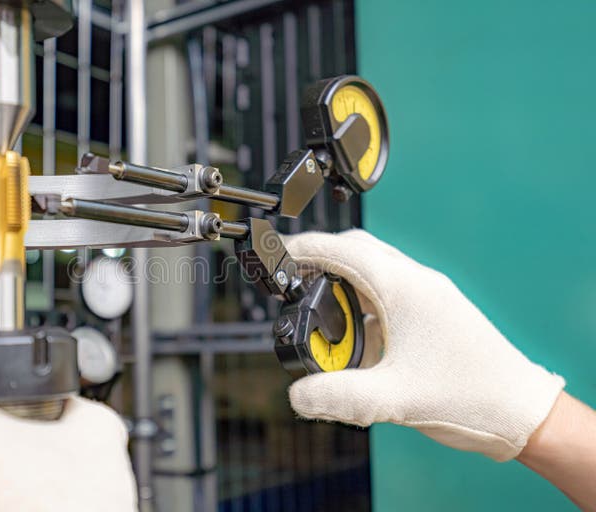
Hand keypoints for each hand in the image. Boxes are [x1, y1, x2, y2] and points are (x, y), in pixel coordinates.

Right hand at [285, 230, 564, 461]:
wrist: (520, 411)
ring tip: (322, 316)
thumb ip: (339, 396)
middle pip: (357, 251)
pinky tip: (357, 337)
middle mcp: (417, 282)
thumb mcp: (394, 399)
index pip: (343, 250)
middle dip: (319, 262)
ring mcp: (428, 295)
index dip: (303, 249)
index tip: (276, 255)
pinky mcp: (433, 312)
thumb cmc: (469, 396)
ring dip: (343, 284)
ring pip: (374, 270)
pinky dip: (362, 303)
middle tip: (292, 284)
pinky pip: (389, 292)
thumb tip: (297, 395)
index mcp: (405, 288)